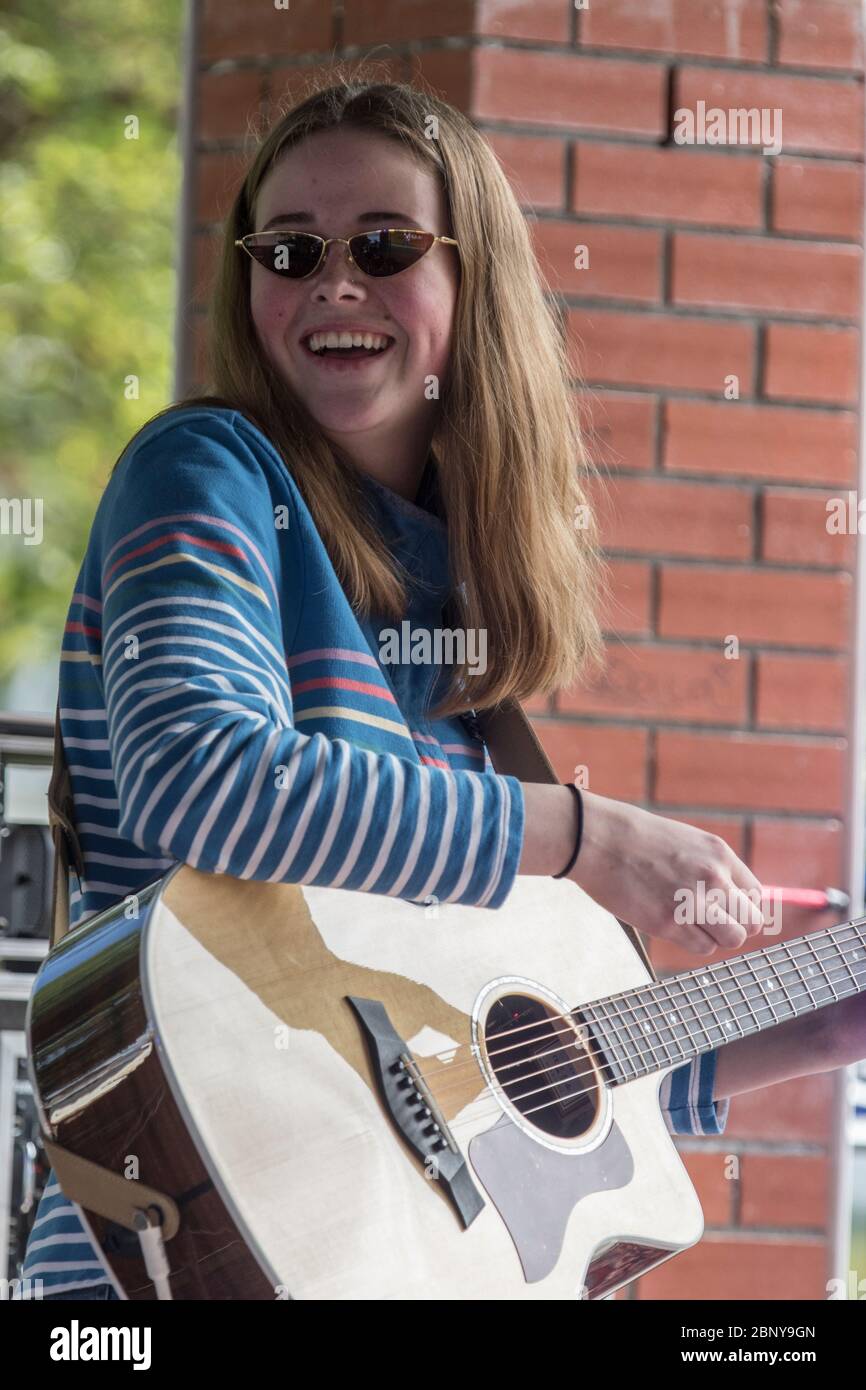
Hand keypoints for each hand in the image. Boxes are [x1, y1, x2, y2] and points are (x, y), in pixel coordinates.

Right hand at [568, 791, 765, 954]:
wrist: (598, 839)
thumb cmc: (638, 840)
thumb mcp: (688, 842)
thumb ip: (713, 868)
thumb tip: (731, 900)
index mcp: (720, 854)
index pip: (756, 896)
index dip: (741, 907)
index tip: (725, 909)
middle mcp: (713, 879)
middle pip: (752, 922)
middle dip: (735, 926)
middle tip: (712, 922)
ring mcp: (692, 903)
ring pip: (731, 939)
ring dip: (716, 937)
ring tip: (692, 924)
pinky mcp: (667, 923)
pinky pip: (702, 948)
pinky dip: (693, 942)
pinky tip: (674, 926)